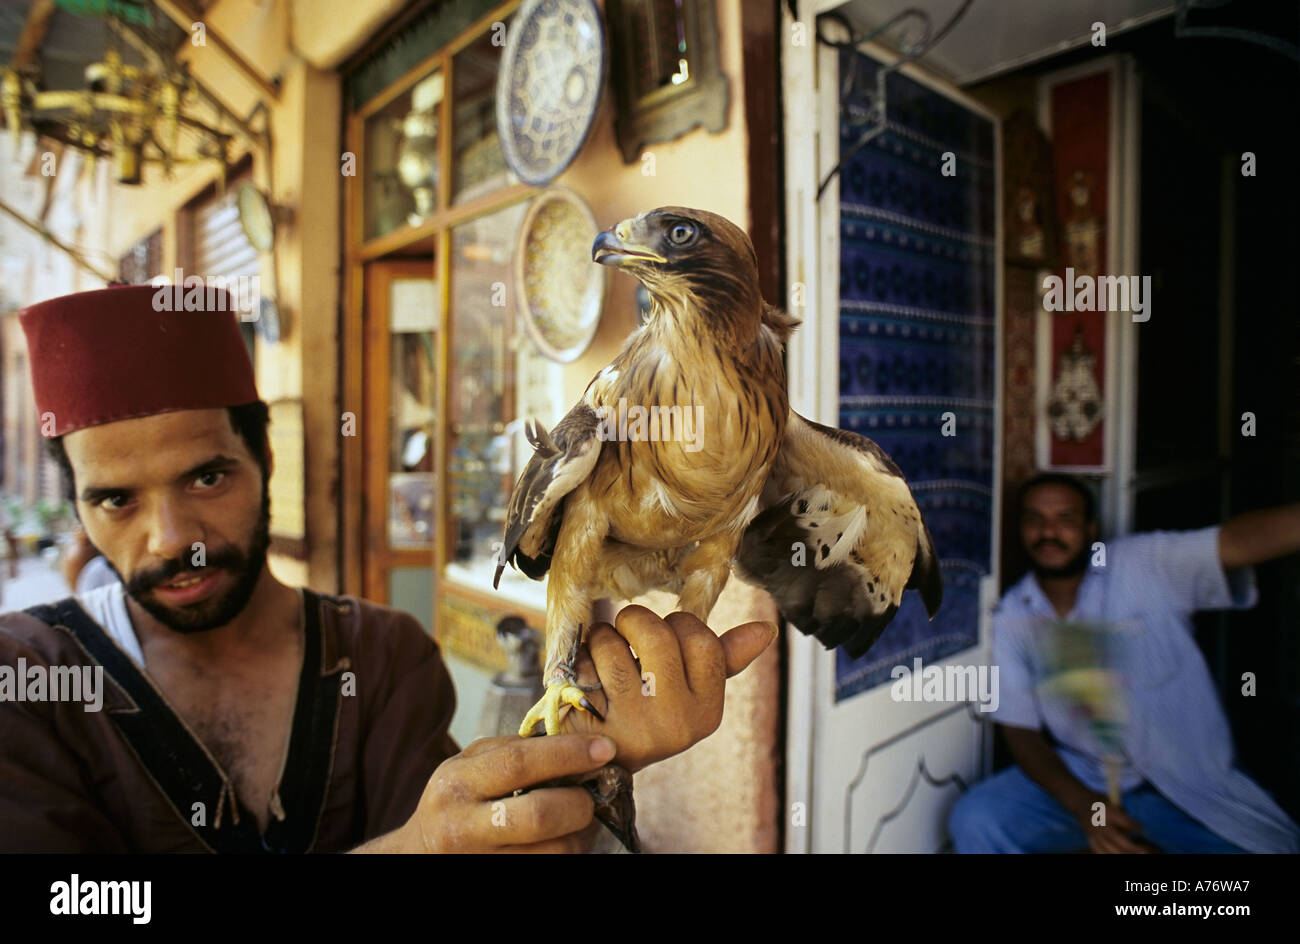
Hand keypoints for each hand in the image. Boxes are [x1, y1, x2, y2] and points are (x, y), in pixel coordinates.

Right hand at [406, 733, 616, 852]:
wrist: (420, 852)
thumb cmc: (456, 799)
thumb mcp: (468, 766)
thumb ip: (512, 751)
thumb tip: (574, 744)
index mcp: (457, 784)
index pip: (519, 763)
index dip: (568, 754)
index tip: (605, 748)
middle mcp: (462, 827)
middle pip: (539, 815)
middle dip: (579, 803)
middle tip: (589, 796)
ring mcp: (479, 861)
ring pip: (552, 852)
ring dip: (580, 836)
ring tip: (581, 822)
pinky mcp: (495, 879)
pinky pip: (548, 867)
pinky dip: (566, 853)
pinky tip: (564, 840)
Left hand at [560, 604, 777, 772]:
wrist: (595, 762)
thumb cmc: (645, 712)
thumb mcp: (687, 691)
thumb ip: (724, 658)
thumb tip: (765, 630)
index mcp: (707, 711)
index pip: (703, 640)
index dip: (678, 626)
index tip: (665, 639)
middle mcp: (678, 723)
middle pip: (660, 634)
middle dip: (636, 622)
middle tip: (628, 638)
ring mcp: (636, 726)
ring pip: (616, 642)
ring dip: (603, 638)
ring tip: (604, 658)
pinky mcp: (596, 723)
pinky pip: (586, 663)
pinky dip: (580, 657)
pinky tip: (586, 676)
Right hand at [1073, 791, 1152, 853]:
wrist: (1080, 802)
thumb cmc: (1101, 802)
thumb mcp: (1114, 803)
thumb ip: (1124, 817)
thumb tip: (1137, 830)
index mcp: (1107, 812)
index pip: (1124, 821)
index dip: (1135, 827)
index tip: (1142, 829)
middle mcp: (1101, 824)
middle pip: (1118, 839)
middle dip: (1132, 847)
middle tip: (1145, 852)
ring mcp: (1094, 833)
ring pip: (1109, 849)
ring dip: (1122, 853)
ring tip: (1133, 854)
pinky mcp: (1090, 838)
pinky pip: (1099, 850)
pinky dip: (1108, 854)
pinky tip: (1117, 854)